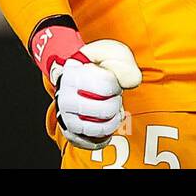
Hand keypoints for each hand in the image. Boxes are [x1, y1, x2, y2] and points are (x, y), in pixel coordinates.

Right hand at [30, 17, 141, 149]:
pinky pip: (95, 141)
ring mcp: (65, 117)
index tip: (110, 80)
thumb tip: (132, 82)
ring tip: (111, 108)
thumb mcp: (114, 54)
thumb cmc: (100, 64)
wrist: (81, 76)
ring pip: (100, 128)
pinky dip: (107, 133)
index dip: (116, 84)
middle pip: (104, 110)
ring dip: (113, 118)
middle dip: (116, 102)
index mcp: (72, 74)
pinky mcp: (71, 133)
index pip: (105, 85)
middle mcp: (63, 97)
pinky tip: (106, 120)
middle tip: (112, 95)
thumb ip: (125, 64)